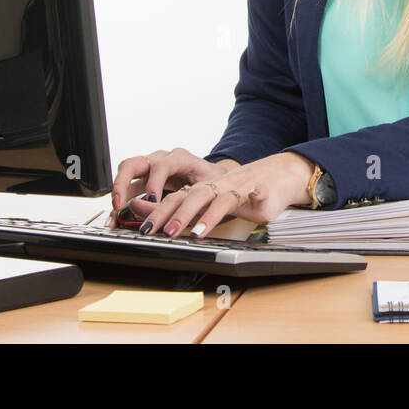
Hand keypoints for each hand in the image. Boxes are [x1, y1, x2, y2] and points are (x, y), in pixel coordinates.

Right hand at [107, 148, 238, 227]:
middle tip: (119, 204)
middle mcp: (160, 159)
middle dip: (122, 184)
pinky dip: (120, 203)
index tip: (152, 201)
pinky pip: (128, 188)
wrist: (215, 179)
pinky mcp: (144, 179)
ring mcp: (150, 168)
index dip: (154, 183)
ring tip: (114, 215)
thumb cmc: (212, 181)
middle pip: (134, 163)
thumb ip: (187, 197)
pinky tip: (115, 218)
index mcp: (179, 158)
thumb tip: (161, 208)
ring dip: (117, 194)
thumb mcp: (207, 188)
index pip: (161, 165)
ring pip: (125, 173)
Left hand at [129, 152, 315, 237]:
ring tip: (198, 232)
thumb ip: (174, 207)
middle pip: (193, 197)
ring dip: (210, 214)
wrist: (273, 175)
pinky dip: (256, 194)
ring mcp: (238, 190)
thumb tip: (136, 207)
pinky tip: (254, 196)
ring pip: (222, 199)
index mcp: (202, 190)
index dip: (159, 212)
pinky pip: (258, 193)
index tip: (145, 229)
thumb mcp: (205, 201)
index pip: (175, 198)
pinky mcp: (259, 193)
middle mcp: (217, 188)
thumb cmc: (235, 193)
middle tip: (165, 233)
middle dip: (178, 215)